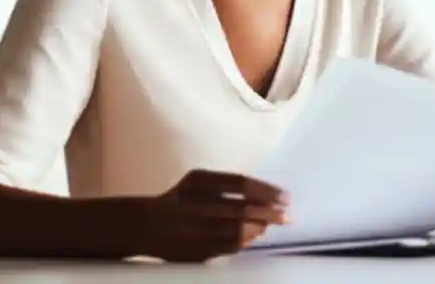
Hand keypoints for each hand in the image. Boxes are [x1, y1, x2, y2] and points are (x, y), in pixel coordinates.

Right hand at [132, 169, 289, 261]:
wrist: (147, 226)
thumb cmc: (181, 199)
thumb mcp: (199, 182)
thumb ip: (228, 186)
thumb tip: (266, 199)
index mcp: (197, 182)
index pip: (240, 183)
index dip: (266, 191)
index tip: (285, 196)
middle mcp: (195, 204)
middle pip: (242, 208)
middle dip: (270, 213)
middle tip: (287, 215)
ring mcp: (194, 230)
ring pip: (238, 231)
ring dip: (259, 228)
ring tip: (269, 225)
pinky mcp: (196, 251)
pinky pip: (230, 247)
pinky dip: (246, 241)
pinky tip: (252, 235)